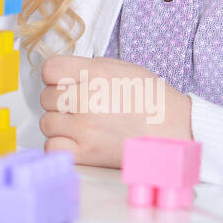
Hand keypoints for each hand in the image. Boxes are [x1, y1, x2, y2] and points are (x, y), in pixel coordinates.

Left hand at [38, 55, 192, 167]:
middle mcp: (86, 99)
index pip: (49, 70)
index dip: (56, 77)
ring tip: (82, 125)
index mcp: (95, 73)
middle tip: (79, 107)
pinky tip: (77, 141)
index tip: (65, 83)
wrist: (176, 131)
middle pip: (46, 97)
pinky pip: (53, 147)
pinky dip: (61, 145)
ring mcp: (84, 128)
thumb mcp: (122, 69)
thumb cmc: (153, 101)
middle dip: (59, 102)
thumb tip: (63, 76)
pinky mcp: (87, 153)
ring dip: (60, 125)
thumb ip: (88, 69)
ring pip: (47, 123)